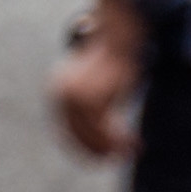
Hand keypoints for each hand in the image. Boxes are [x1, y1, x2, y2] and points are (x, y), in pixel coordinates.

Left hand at [51, 12, 141, 160]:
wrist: (118, 33)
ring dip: (115, 148)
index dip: (87, 150)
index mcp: (56, 92)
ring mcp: (76, 100)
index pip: (68, 133)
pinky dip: (120, 140)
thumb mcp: (95, 84)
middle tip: (122, 156)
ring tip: (134, 150)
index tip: (104, 159)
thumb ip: (91, 108)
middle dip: (102, 151)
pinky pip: (106, 131)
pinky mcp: (92, 101)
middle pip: (80, 138)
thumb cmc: (109, 59)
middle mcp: (62, 97)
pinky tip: (134, 143)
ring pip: (95, 138)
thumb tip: (96, 136)